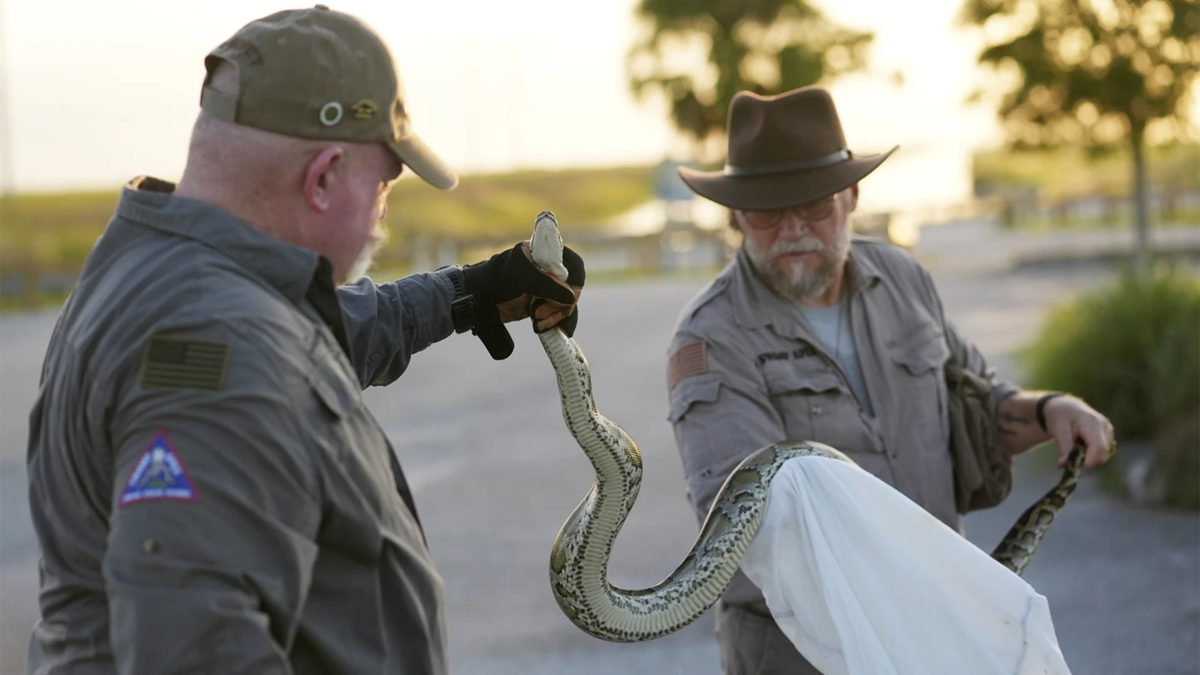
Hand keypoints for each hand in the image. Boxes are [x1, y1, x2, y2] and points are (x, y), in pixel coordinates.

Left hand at [462, 241, 585, 358]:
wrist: (475, 301)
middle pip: (572, 288)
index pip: (572, 263)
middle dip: (560, 304)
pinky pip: (557, 315)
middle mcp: (548, 270)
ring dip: (556, 316)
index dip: (575, 280)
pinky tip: (541, 329)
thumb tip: (572, 299)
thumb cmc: (496, 281)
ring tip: (536, 322)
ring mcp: (545, 289)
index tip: (570, 296)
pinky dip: (553, 323)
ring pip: (566, 304)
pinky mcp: (540, 305)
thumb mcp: (523, 279)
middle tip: (540, 312)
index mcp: (544, 255)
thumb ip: (549, 286)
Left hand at [1043, 394, 1115, 469]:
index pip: (1098, 447)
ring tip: (1075, 446)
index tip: (1077, 468)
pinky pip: (1103, 452)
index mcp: (1092, 422)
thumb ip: (1064, 448)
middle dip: (1088, 461)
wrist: (1065, 407)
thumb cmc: (1060, 417)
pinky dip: (1092, 453)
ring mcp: (1109, 430)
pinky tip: (1082, 445)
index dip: (1090, 460)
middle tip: (1071, 459)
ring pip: (1104, 454)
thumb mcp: (1058, 431)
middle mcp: (1105, 426)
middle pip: (1103, 453)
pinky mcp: (1109, 435)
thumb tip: (1063, 465)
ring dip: (1089, 457)